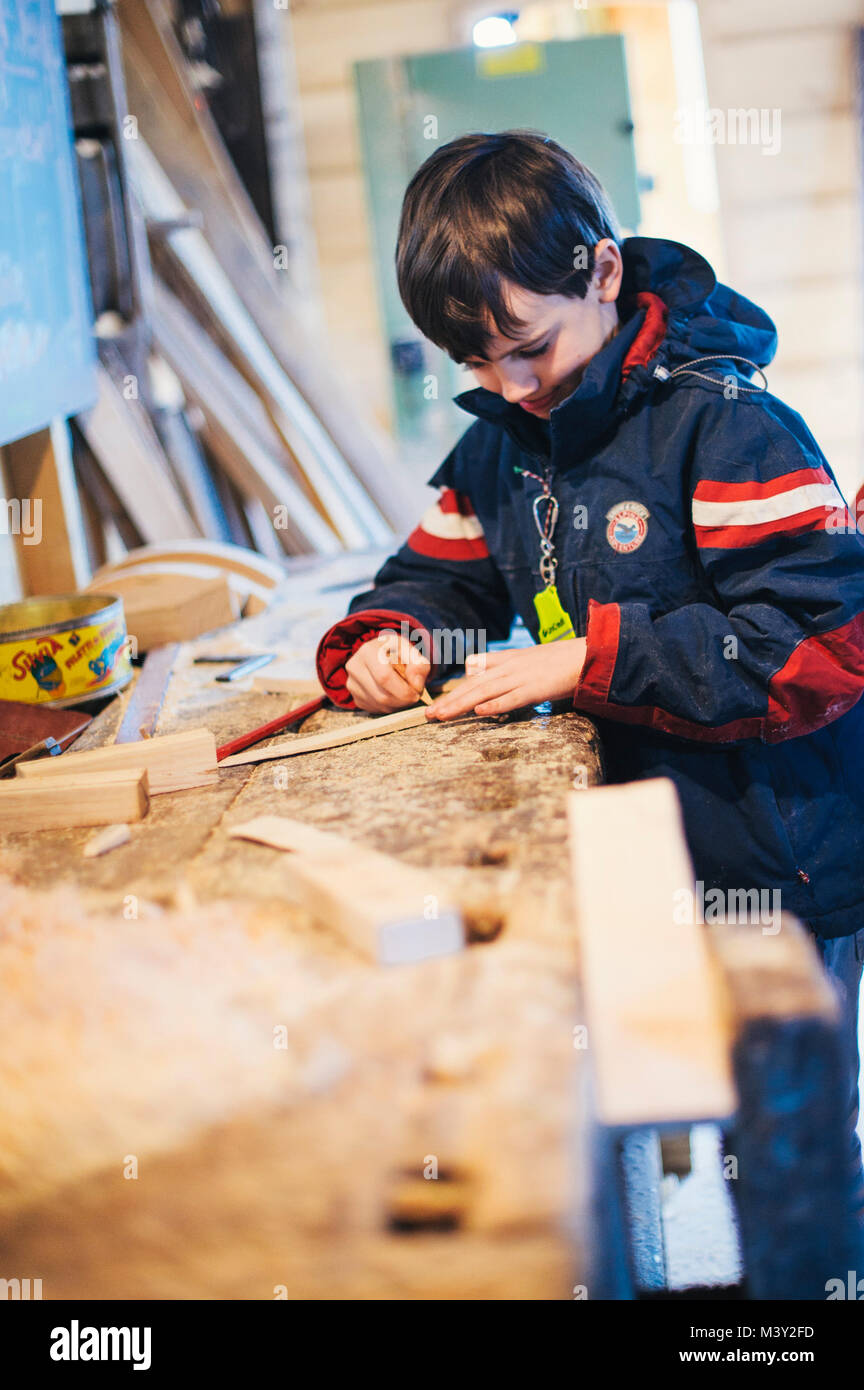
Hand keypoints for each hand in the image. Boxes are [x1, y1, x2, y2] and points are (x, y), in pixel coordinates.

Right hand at [345, 630, 430, 711]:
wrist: (383, 655)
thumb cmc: (399, 653)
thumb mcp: (412, 653)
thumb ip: (419, 666)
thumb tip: (415, 684)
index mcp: (368, 651)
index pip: (384, 677)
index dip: (403, 690)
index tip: (416, 692)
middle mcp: (355, 667)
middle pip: (381, 695)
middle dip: (403, 701)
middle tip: (414, 696)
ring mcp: (352, 684)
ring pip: (379, 705)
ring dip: (398, 705)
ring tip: (406, 694)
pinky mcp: (355, 697)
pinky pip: (375, 709)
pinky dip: (390, 707)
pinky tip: (395, 696)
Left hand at [426, 638, 587, 720]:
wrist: (586, 655)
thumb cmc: (559, 661)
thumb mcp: (525, 660)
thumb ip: (502, 666)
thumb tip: (479, 676)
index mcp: (507, 661)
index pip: (474, 676)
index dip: (455, 690)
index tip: (437, 703)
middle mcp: (509, 668)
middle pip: (473, 685)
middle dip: (449, 700)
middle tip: (429, 715)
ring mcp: (521, 678)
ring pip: (485, 692)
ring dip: (461, 704)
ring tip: (442, 716)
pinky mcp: (536, 688)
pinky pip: (512, 698)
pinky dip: (495, 705)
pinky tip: (479, 712)